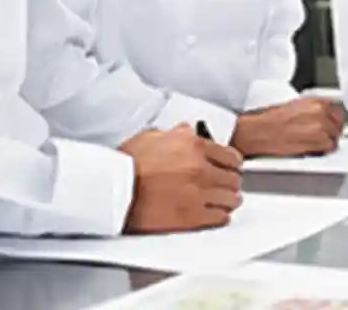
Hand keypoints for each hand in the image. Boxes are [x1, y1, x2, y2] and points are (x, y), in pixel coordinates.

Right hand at [119, 125, 242, 233]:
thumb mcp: (150, 137)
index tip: (231, 168)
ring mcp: (198, 193)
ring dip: (228, 200)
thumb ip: (174, 134)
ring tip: (224, 201)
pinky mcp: (192, 216)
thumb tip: (186, 130)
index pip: (231, 156)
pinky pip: (219, 217)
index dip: (232, 164)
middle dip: (230, 182)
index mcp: (194, 146)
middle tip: (227, 186)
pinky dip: (220, 216)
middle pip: (233, 179)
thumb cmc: (126, 164)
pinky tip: (217, 215)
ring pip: (231, 199)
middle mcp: (201, 169)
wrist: (114, 190)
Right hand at [231, 98, 343, 157]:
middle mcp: (320, 113)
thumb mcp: (294, 105)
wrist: (257, 132)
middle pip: (339, 124)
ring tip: (315, 143)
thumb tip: (321, 116)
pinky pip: (329, 148)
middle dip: (332, 130)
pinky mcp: (316, 143)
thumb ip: (312, 109)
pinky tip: (312, 149)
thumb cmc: (268, 120)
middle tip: (322, 135)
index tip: (329, 123)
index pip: (336, 110)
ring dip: (328, 141)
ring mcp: (320, 128)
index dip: (332, 119)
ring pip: (335, 137)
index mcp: (315, 101)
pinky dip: (323, 150)